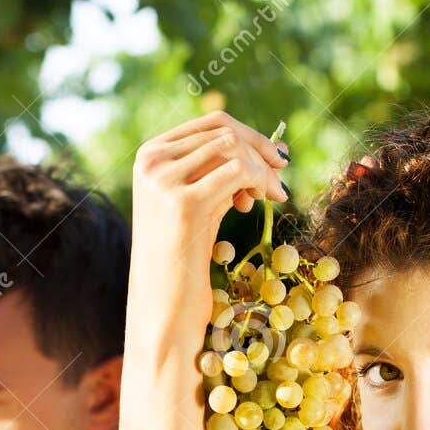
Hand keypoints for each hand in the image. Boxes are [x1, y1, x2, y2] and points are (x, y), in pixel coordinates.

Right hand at [128, 111, 288, 364]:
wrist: (164, 305)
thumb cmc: (183, 258)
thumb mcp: (199, 203)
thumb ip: (219, 172)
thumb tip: (270, 146)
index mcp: (149, 155)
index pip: (211, 124)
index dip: (251, 136)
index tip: (274, 161)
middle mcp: (151, 161)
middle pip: (224, 131)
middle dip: (261, 152)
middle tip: (279, 182)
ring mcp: (163, 180)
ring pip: (233, 147)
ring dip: (262, 169)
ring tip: (270, 197)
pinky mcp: (183, 203)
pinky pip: (238, 171)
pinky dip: (260, 180)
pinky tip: (265, 202)